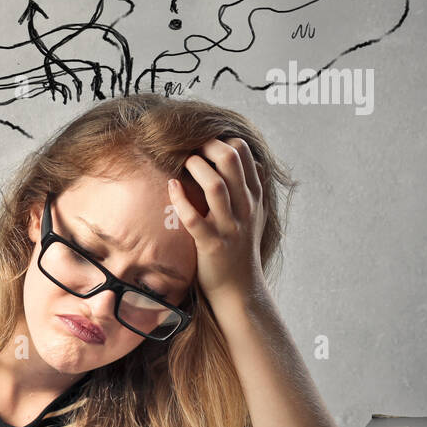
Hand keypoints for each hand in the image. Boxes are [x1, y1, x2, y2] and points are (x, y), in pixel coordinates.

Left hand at [166, 137, 267, 306]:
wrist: (238, 286)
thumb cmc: (240, 246)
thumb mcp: (255, 214)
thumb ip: (253, 187)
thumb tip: (251, 160)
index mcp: (253, 195)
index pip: (243, 152)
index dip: (221, 140)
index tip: (203, 144)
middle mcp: (245, 207)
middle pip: (230, 161)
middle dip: (207, 146)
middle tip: (190, 146)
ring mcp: (229, 226)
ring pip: (215, 186)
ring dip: (196, 167)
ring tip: (184, 161)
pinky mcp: (211, 244)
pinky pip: (193, 218)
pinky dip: (180, 199)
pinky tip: (172, 186)